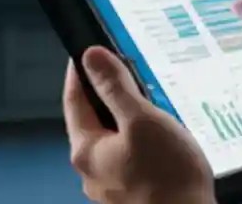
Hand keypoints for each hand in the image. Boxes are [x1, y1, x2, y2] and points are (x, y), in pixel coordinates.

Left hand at [63, 46, 214, 203]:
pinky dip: (140, 141)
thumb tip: (91, 57)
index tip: (86, 51)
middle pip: (93, 122)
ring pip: (113, 141)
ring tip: (151, 104)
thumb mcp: (142, 120)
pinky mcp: (132, 194)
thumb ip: (115, 88)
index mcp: (86, 150)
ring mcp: (111, 185)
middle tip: (126, 72)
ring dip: (127, 121)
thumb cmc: (167, 174)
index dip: (80, 73)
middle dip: (108, 96)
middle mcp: (92, 171)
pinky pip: (130, 158)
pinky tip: (162, 138)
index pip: (74, 101)